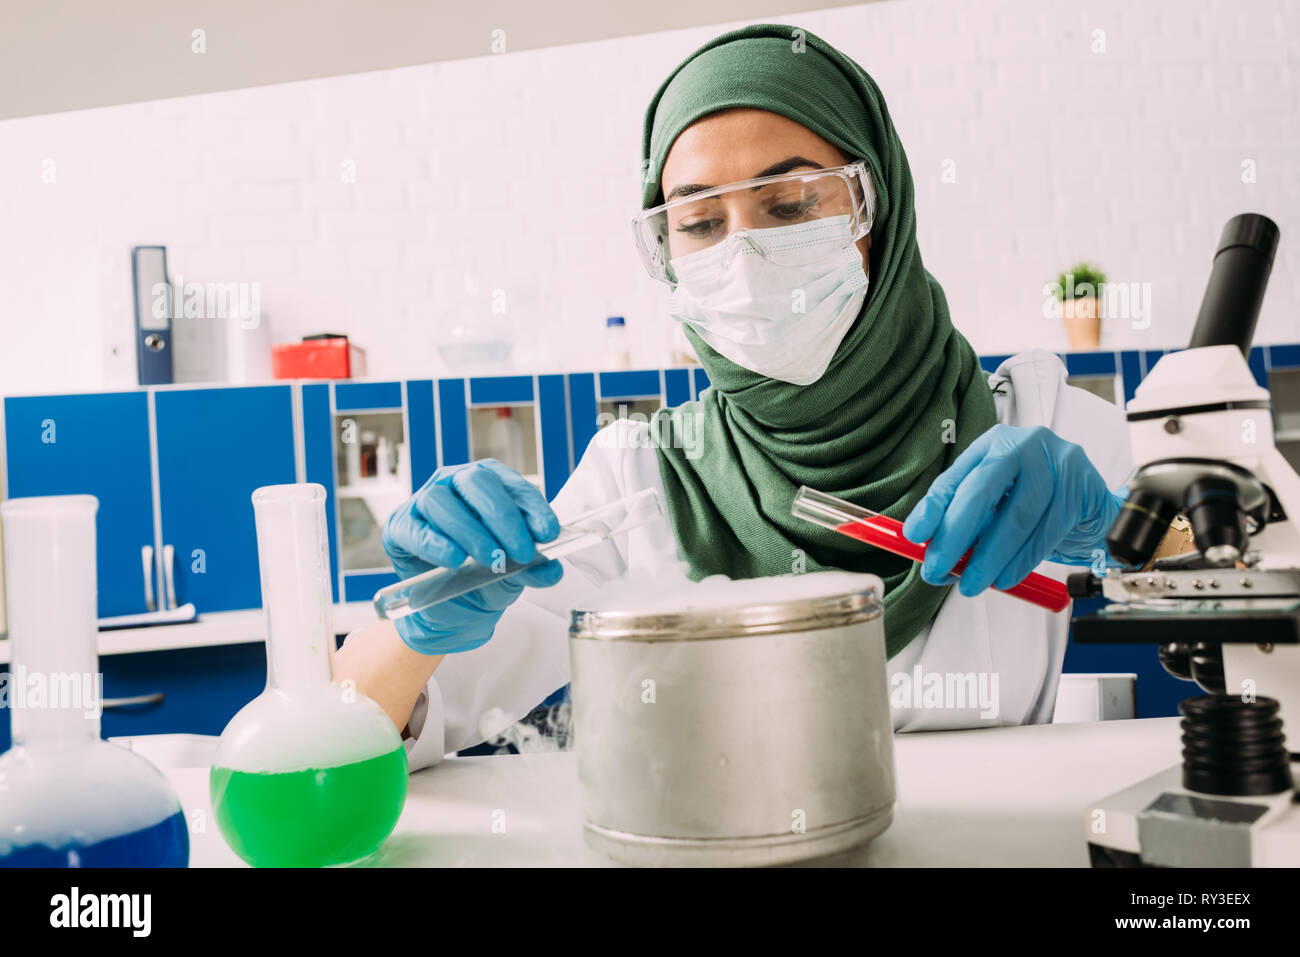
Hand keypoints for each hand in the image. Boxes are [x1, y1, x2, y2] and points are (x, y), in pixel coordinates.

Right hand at [382, 459, 562, 654]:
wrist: (452, 612)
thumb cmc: (484, 580)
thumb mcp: (514, 576)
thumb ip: (532, 569)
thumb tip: (553, 569)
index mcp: (490, 486)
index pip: (514, 485)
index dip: (533, 507)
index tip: (549, 534)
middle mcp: (456, 484)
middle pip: (476, 482)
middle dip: (503, 517)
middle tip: (522, 552)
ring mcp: (424, 502)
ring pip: (442, 501)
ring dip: (470, 531)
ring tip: (491, 559)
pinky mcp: (400, 528)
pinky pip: (416, 529)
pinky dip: (437, 544)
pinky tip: (455, 560)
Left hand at [901, 425, 1121, 596]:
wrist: (1093, 508)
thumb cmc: (1036, 506)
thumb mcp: (996, 507)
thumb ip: (965, 525)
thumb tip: (931, 555)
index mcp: (994, 446)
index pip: (956, 477)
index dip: (933, 509)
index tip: (915, 537)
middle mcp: (1024, 446)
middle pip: (982, 491)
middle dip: (956, 536)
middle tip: (937, 569)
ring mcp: (1057, 463)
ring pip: (1016, 517)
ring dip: (989, 558)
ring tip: (972, 583)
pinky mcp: (1081, 489)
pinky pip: (1046, 532)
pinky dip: (1021, 561)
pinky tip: (1006, 578)